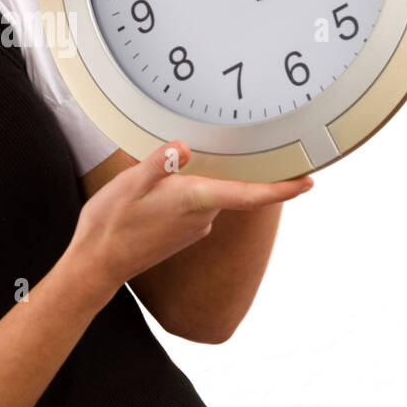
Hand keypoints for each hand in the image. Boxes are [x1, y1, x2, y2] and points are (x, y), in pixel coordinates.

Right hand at [70, 139, 312, 290]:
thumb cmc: (111, 224)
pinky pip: (195, 205)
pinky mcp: (182, 233)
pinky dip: (188, 192)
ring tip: (183, 161)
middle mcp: (201, 217)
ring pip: (210, 195)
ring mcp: (193, 228)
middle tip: (241, 143)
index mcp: (194, 201)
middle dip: (236, 169)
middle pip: (233, 188)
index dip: (282, 189)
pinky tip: (165, 186)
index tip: (309, 181)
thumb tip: (184, 147)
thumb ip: (159, 164)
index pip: (249, 194)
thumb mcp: (129, 185)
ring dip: (203, 180)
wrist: (97, 264)